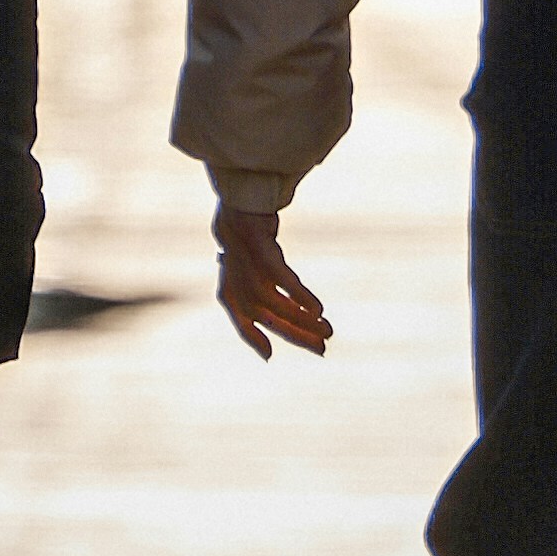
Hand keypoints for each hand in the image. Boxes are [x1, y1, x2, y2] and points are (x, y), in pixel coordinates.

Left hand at [213, 202, 330, 360]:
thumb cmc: (246, 240)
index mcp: (231, 288)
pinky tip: (317, 308)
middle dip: (293, 334)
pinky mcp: (260, 247)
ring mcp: (246, 264)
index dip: (253, 339)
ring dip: (301, 319)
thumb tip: (266, 334)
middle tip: (322, 349)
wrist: (239, 200)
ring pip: (273, 302)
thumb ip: (256, 297)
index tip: (269, 355)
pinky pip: (279, 277)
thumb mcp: (249, 270)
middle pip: (265, 316)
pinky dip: (298, 294)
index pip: (242, 321)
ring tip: (326, 329)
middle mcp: (235, 279)